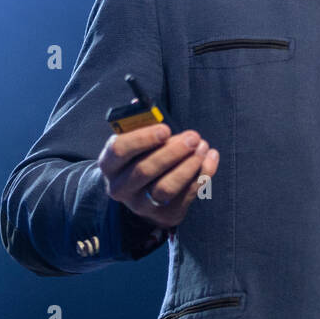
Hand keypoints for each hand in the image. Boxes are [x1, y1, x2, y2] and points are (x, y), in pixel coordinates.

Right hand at [97, 123, 219, 230]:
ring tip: (203, 147)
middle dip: (173, 152)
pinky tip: (210, 158)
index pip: (119, 150)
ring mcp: (141, 205)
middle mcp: (120, 188)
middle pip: (145, 170)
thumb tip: (139, 103)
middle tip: (194, 137)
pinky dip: (202, 176)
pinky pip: (185, 197)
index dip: (143, 138)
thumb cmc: (139, 155)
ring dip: (188, 166)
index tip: (166, 129)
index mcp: (109, 164)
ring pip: (165, 188)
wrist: (140, 191)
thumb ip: (139, 123)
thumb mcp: (134, 139)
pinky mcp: (164, 215)